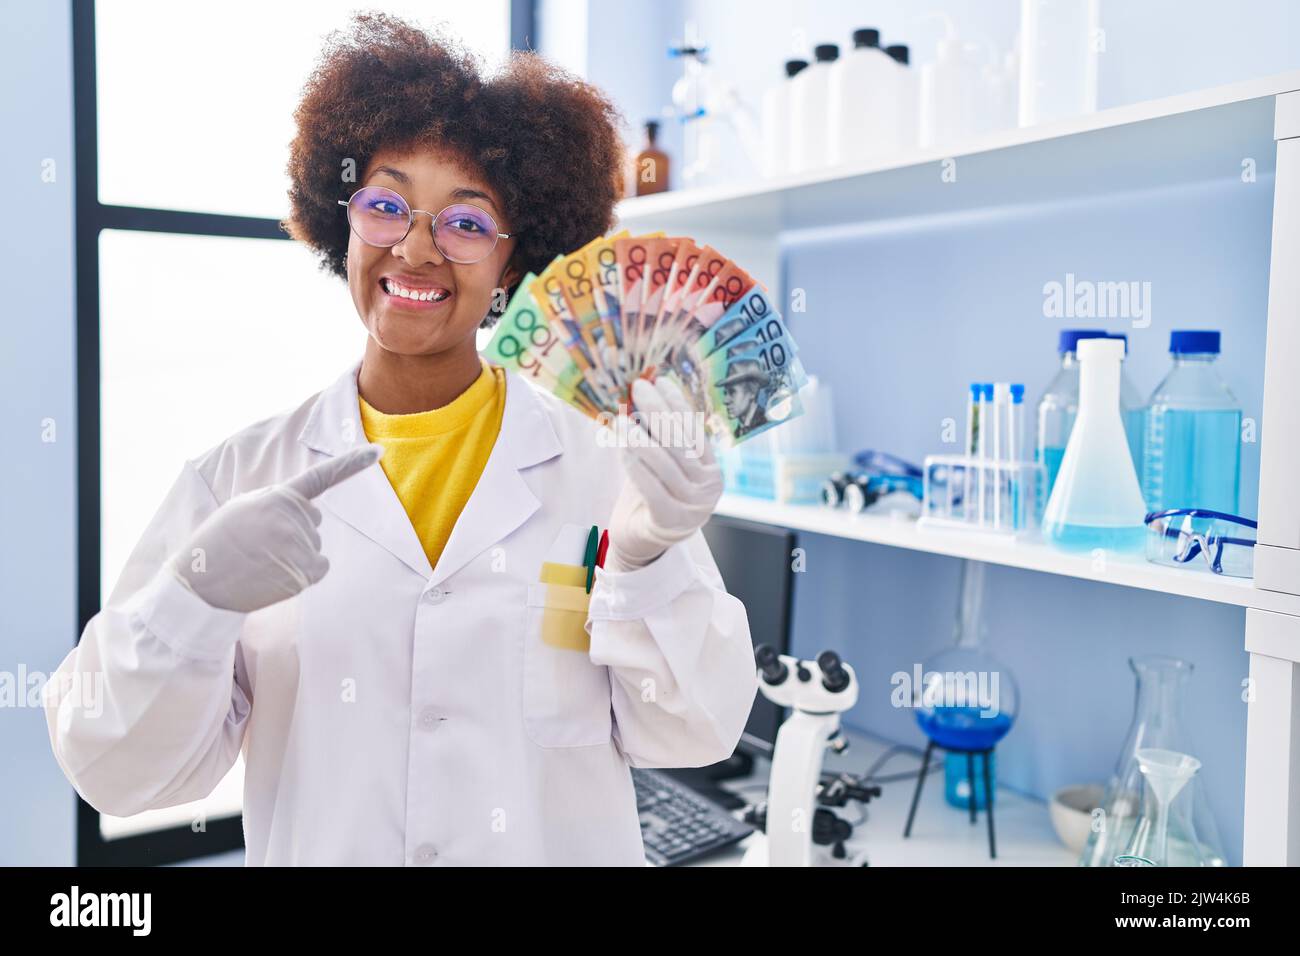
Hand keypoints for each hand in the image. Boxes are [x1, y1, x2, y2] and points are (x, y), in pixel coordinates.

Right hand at [168, 444, 382, 611]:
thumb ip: (275, 500)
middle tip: (258, 542)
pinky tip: (278, 573)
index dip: (352, 463)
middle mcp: (294, 517)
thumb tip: (306, 507)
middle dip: (293, 528)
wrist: (201, 583)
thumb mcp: (243, 507)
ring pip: (314, 544)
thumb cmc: (220, 542)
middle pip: (313, 519)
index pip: (322, 476)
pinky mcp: (305, 571)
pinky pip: (321, 565)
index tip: (378, 451)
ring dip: (294, 552)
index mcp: (278, 496)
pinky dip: (306, 570)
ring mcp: (301, 545)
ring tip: (260, 560)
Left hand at [608, 376, 722, 571]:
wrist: (641, 545)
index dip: (677, 402)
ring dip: (640, 436)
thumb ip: (659, 438)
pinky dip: (634, 465)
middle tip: (638, 387)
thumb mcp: (660, 465)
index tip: (660, 380)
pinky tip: (621, 447)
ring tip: (621, 418)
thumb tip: (643, 396)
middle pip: (680, 441)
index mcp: (711, 470)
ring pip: (664, 462)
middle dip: (657, 410)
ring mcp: (693, 506)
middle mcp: (708, 487)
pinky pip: (650, 487)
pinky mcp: (671, 521)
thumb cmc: (650, 497)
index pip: (694, 429)